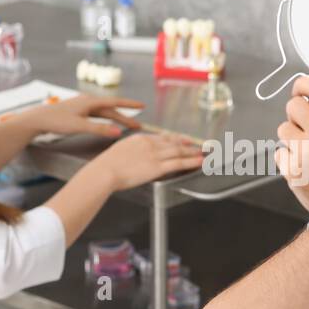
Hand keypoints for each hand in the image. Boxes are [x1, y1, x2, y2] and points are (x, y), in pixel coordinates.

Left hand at [26, 94, 144, 138]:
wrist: (37, 119)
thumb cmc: (56, 121)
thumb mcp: (79, 127)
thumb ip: (99, 129)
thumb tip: (117, 132)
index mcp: (90, 101)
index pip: (115, 102)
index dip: (129, 105)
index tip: (142, 106)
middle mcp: (87, 101)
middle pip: (111, 109)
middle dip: (125, 117)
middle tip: (137, 126)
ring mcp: (82, 106)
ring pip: (104, 113)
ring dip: (115, 119)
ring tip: (126, 126)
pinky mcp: (77, 111)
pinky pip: (97, 115)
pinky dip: (105, 120)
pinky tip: (107, 124)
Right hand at [89, 131, 204, 190]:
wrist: (105, 171)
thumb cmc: (106, 165)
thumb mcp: (119, 151)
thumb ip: (130, 150)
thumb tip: (133, 154)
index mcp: (139, 139)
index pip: (161, 137)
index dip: (174, 138)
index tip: (182, 139)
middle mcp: (149, 144)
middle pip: (173, 142)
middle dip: (187, 144)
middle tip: (197, 144)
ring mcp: (154, 155)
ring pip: (179, 151)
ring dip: (193, 151)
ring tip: (203, 152)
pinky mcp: (157, 167)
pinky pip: (178, 163)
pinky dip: (191, 161)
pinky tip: (199, 161)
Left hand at [274, 76, 308, 239]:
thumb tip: (308, 100)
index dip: (303, 85)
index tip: (299, 89)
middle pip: (293, 106)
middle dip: (296, 115)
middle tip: (305, 128)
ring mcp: (305, 153)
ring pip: (283, 128)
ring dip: (291, 138)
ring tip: (308, 152)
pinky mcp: (292, 170)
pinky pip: (280, 152)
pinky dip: (288, 159)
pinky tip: (304, 168)